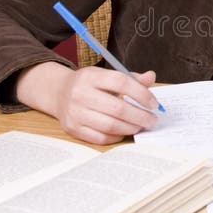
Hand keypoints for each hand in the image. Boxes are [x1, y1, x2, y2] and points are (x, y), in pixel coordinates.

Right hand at [16, 62, 161, 144]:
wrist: (58, 93)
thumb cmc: (89, 84)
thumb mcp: (106, 75)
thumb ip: (130, 78)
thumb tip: (151, 77)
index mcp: (91, 76)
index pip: (121, 82)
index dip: (141, 94)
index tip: (153, 104)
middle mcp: (80, 93)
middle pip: (118, 108)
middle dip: (140, 116)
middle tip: (152, 120)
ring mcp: (75, 112)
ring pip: (110, 125)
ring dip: (131, 128)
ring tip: (141, 126)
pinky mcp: (72, 128)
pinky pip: (101, 137)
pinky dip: (117, 136)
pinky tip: (124, 131)